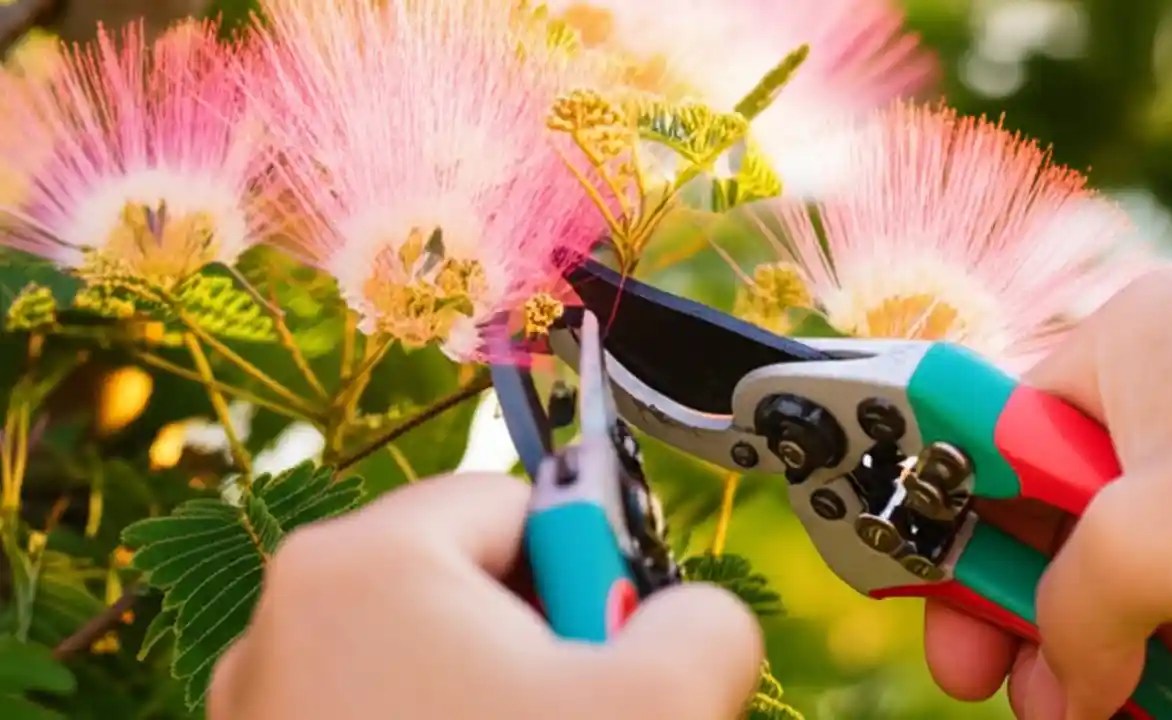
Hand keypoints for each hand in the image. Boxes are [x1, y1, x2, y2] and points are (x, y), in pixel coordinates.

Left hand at [207, 472, 763, 719]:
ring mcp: (265, 698)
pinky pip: (378, 707)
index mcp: (366, 564)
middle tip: (572, 709)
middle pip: (466, 577)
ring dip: (494, 695)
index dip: (590, 563)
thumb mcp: (664, 703)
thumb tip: (694, 616)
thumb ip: (708, 620)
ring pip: (424, 653)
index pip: (518, 501)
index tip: (608, 638)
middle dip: (541, 638)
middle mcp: (291, 618)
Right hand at [924, 263, 1171, 718]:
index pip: (998, 435)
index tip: (948, 615)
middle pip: (1077, 521)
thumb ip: (1069, 608)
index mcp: (1128, 347)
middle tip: (1031, 697)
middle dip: (1056, 624)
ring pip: (1165, 577)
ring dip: (1142, 669)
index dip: (963, 529)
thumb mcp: (1153, 541)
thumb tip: (1060, 680)